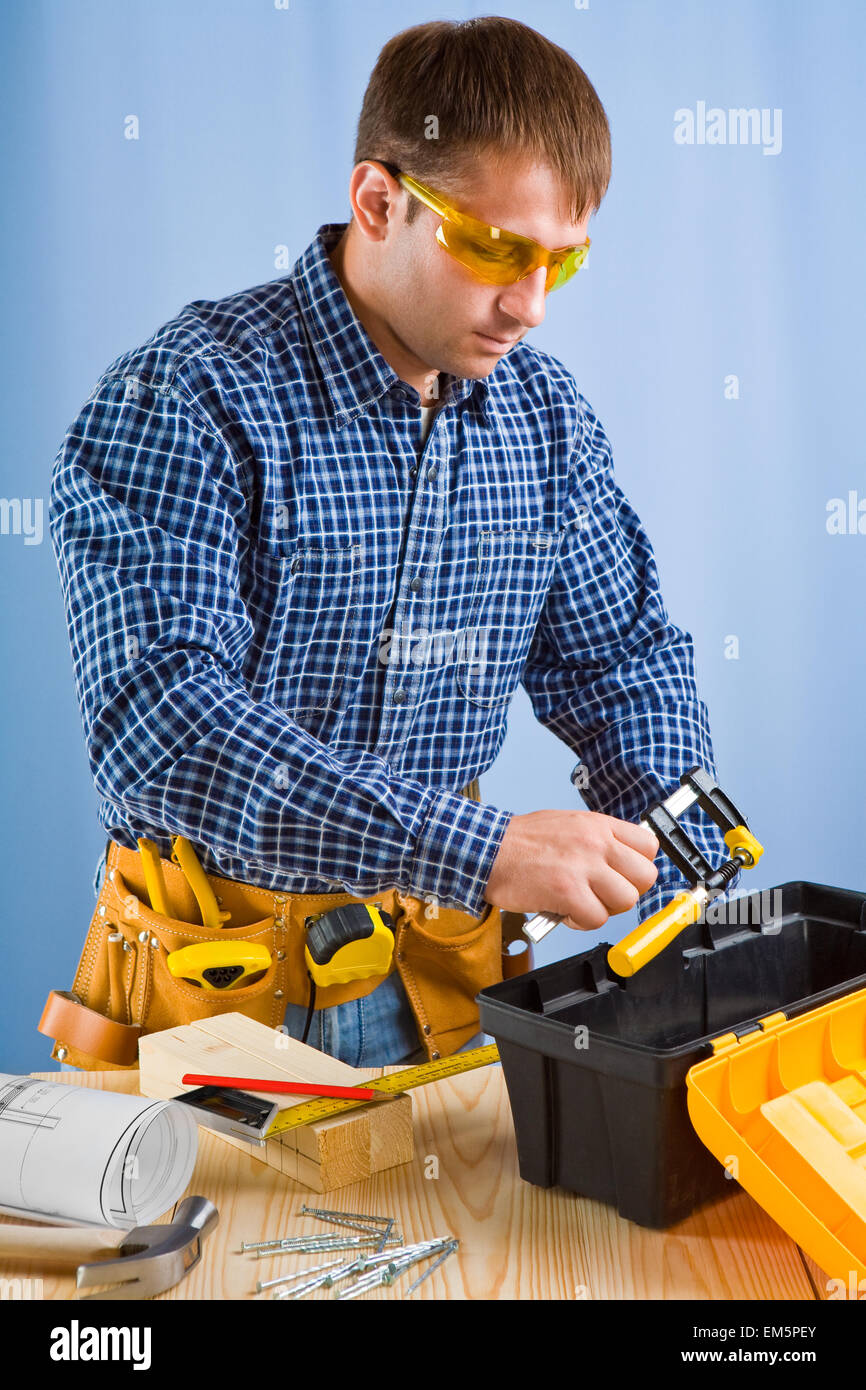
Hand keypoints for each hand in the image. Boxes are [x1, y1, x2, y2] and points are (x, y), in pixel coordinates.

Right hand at [485, 809, 658, 930]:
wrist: (486, 849)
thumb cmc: (521, 842)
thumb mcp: (569, 825)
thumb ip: (598, 841)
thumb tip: (620, 864)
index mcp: (598, 825)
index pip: (649, 846)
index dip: (637, 867)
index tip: (621, 875)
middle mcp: (596, 842)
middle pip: (645, 877)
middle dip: (625, 892)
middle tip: (601, 894)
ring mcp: (584, 866)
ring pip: (625, 900)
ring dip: (603, 909)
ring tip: (579, 903)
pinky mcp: (568, 891)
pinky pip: (596, 918)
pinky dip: (580, 922)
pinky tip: (563, 911)